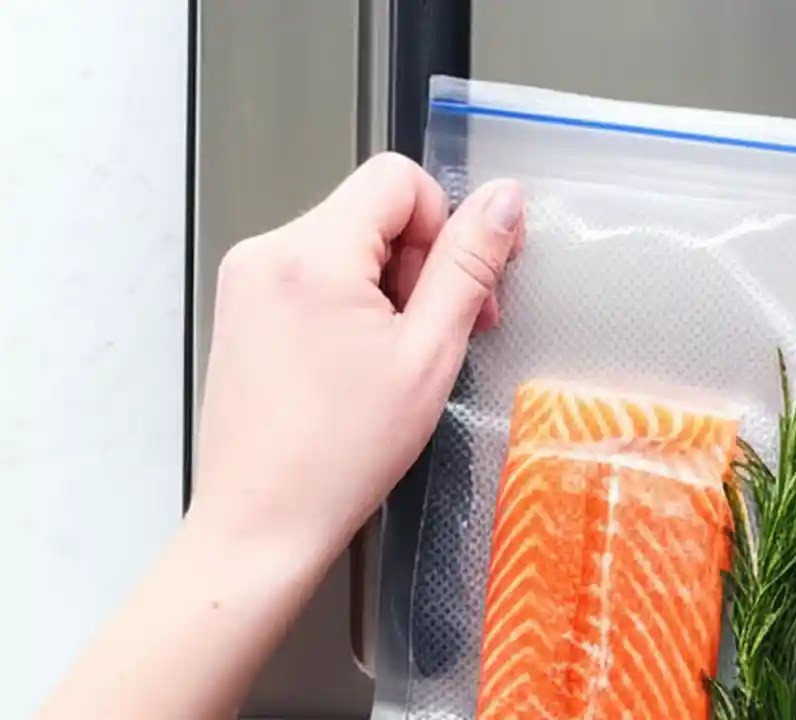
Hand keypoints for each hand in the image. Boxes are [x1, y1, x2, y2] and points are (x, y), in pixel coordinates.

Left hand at [191, 152, 523, 560]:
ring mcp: (247, 279)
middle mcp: (268, 251)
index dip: (445, 225)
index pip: (398, 179)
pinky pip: (314, 272)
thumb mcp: (429, 354)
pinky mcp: (242, 306)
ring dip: (388, 286)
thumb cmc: (341, 455)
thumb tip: (503, 200)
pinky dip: (351, 302)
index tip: (459, 286)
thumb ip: (469, 266)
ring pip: (346, 242)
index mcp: (312, 253)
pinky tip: (361, 362)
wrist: (260, 522)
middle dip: (420, 262)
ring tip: (399, 357)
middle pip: (372, 210)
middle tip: (441, 333)